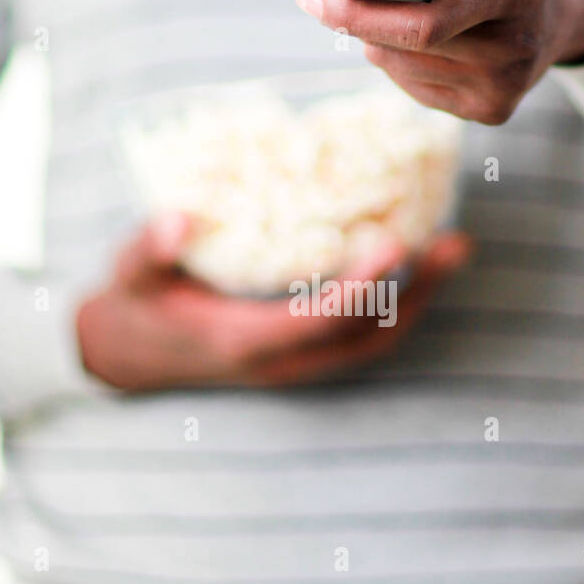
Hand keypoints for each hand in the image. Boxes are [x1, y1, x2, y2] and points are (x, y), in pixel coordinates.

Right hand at [75, 211, 471, 391]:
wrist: (131, 355)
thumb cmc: (135, 306)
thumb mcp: (129, 275)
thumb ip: (150, 248)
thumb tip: (178, 219)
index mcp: (243, 341)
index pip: (318, 322)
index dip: (361, 288)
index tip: (395, 243)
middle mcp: (280, 361)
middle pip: (366, 338)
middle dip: (415, 294)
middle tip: (455, 244)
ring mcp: (296, 365)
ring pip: (373, 344)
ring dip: (417, 302)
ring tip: (451, 252)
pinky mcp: (304, 356)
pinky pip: (363, 339)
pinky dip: (396, 308)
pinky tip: (416, 268)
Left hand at [295, 0, 583, 124]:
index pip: (422, 18)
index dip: (357, 9)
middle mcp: (512, 48)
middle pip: (399, 47)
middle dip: (347, 16)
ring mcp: (501, 88)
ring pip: (396, 66)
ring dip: (370, 31)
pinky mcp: (490, 111)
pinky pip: (412, 83)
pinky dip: (396, 53)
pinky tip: (409, 25)